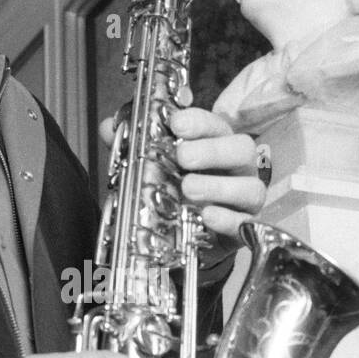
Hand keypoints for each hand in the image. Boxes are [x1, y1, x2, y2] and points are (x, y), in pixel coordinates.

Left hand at [100, 106, 268, 249]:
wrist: (182, 236)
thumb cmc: (172, 191)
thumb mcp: (149, 166)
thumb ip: (130, 145)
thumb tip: (108, 127)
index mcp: (216, 145)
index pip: (216, 124)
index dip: (199, 121)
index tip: (177, 124)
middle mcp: (236, 168)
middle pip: (242, 148)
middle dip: (212, 151)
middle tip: (183, 158)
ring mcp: (243, 199)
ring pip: (250, 187)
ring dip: (219, 186)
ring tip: (188, 189)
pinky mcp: (242, 228)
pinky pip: (246, 223)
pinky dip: (228, 220)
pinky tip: (207, 216)